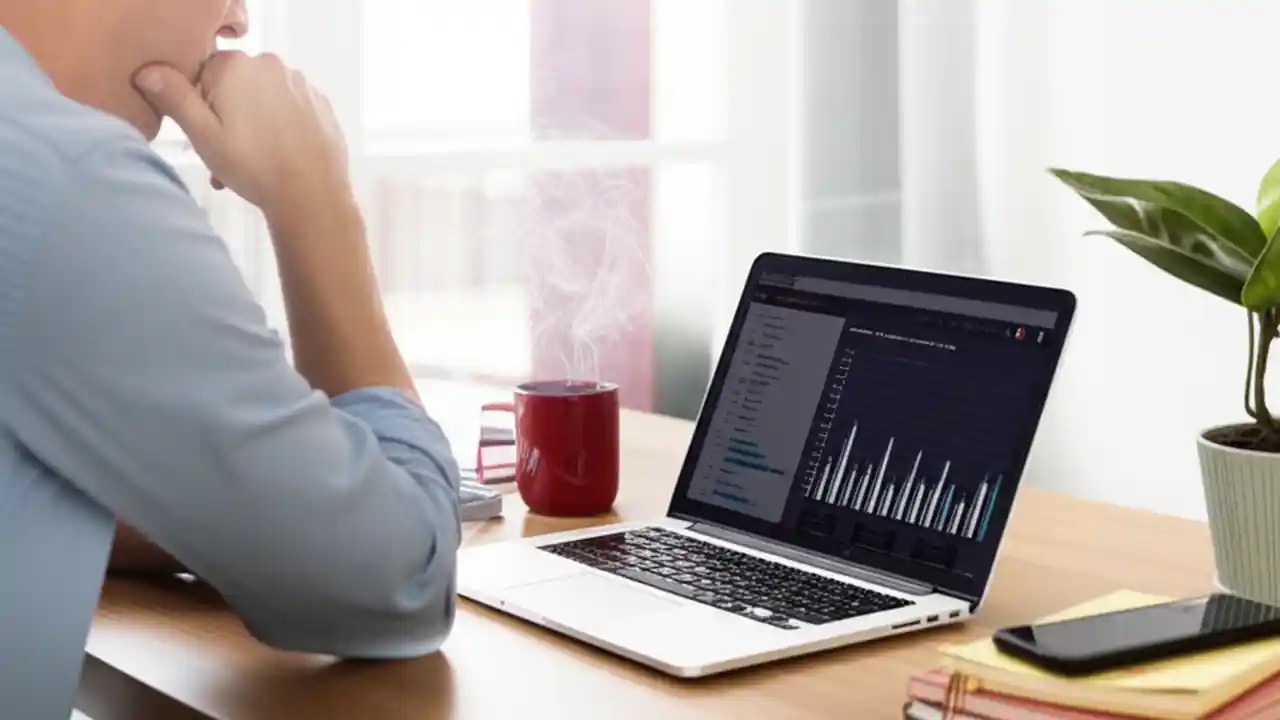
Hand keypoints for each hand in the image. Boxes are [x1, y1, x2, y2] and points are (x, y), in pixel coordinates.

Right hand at [134, 52, 352, 222]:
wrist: (312, 195)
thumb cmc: (254, 166)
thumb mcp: (202, 134)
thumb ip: (174, 98)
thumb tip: (148, 71)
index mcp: (236, 65)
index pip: (203, 73)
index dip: (200, 105)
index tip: (205, 134)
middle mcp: (271, 65)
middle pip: (236, 87)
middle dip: (226, 119)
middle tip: (226, 156)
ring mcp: (300, 84)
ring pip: (263, 101)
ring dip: (253, 127)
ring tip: (250, 166)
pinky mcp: (321, 104)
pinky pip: (290, 111)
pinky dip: (280, 129)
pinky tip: (278, 158)